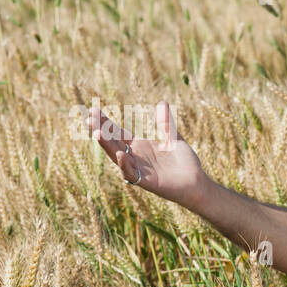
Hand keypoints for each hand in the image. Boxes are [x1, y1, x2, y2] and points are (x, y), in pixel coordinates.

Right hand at [89, 100, 208, 208]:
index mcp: (139, 147)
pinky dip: (124, 165)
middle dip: (101, 131)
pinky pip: (130, 174)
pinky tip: (120, 154)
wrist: (198, 183)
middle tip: (89, 118)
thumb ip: (166, 124)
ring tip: (97, 133)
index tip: (94, 110)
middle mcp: (135, 158)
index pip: (117, 133)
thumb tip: (162, 103)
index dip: (106, 123)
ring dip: (107, 146)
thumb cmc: (185, 163)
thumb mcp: (174, 139)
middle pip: (113, 143)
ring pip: (117, 157)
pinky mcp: (146, 182)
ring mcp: (138, 170)